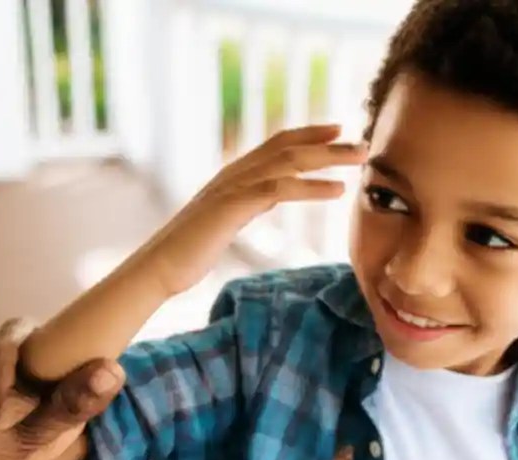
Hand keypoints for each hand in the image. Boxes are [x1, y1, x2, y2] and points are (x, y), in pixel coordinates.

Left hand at [0, 318, 124, 459]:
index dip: (68, 336)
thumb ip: (69, 407)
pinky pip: (14, 385)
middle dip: (62, 363)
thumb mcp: (29, 444)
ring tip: (68, 413)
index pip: (38, 326)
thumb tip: (112, 370)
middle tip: (83, 394)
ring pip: (24, 366)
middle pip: (35, 344)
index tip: (92, 359)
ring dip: (49, 383)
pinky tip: (42, 428)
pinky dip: (34, 398)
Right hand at [143, 124, 367, 294]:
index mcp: (231, 178)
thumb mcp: (221, 224)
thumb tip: (259, 205)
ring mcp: (232, 188)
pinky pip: (280, 188)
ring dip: (328, 157)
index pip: (274, 145)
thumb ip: (242, 209)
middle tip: (361, 139)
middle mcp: (232, 175)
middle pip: (286, 147)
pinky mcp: (233, 206)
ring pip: (288, 161)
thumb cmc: (185, 256)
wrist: (156, 269)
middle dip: (325, 141)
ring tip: (360, 158)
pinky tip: (338, 189)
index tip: (336, 131)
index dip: (306, 135)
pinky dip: (312, 186)